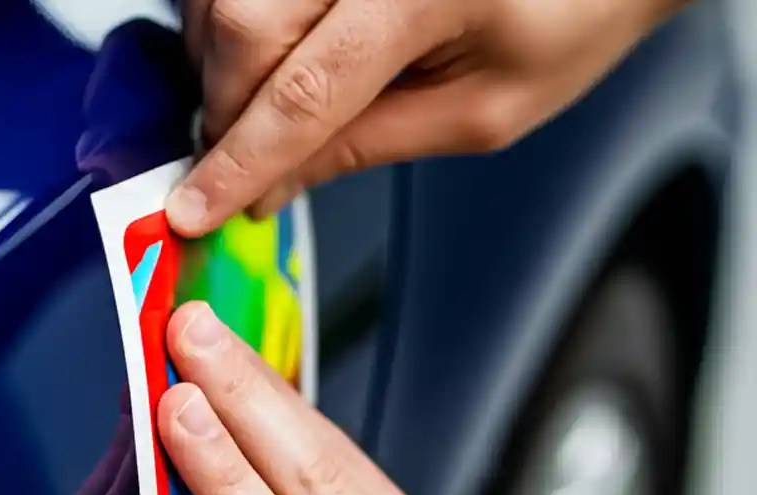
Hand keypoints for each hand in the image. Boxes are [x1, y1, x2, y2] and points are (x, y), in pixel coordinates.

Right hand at [167, 0, 689, 234]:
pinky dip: (227, 24)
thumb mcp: (482, 110)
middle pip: (242, 27)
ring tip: (256, 105)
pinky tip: (259, 55)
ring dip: (219, 64)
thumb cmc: (566, 15)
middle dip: (224, 109)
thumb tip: (269, 187)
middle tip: (236, 161)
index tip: (193, 209)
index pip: (305, 93)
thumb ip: (366, 146)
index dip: (241, 163)